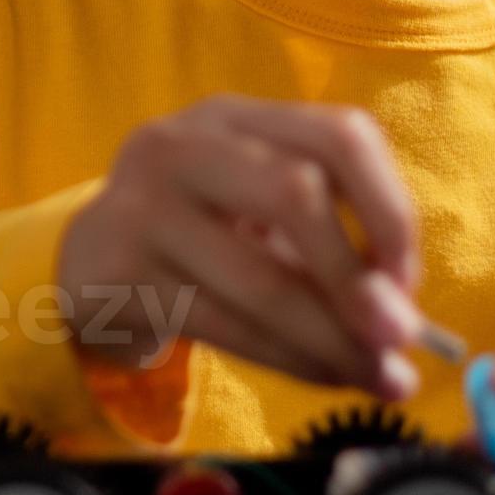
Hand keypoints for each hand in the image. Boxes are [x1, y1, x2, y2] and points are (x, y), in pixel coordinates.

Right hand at [57, 98, 424, 397]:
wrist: (86, 265)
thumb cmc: (199, 237)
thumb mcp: (257, 213)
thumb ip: (330, 248)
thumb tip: (403, 324)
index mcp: (237, 117)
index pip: (338, 134)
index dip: (390, 207)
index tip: (408, 276)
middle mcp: (186, 144)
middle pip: (297, 192)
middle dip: (358, 276)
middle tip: (400, 337)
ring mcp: (145, 204)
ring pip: (261, 277)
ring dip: (332, 339)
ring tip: (376, 377)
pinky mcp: (122, 271)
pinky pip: (225, 324)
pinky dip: (289, 359)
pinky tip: (322, 376)